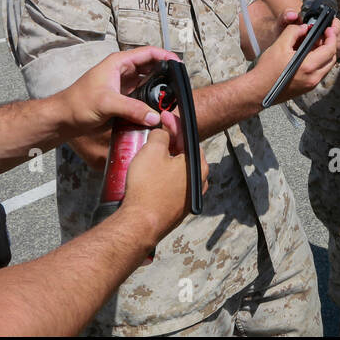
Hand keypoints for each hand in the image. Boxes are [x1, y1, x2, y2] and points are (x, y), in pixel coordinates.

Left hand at [57, 48, 180, 169]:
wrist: (63, 118)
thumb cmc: (78, 104)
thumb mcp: (107, 103)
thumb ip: (132, 109)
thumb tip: (155, 117)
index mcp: (118, 63)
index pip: (148, 53)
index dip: (165, 56)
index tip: (179, 65)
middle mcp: (122, 71)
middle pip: (150, 67)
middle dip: (165, 74)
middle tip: (179, 84)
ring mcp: (122, 85)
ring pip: (147, 83)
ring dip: (158, 89)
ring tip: (172, 96)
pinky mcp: (121, 98)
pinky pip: (141, 96)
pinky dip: (150, 100)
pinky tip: (158, 108)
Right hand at [121, 128, 208, 248]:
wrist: (140, 223)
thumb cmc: (148, 188)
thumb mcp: (152, 150)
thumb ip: (161, 135)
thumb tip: (163, 134)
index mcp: (197, 165)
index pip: (186, 137)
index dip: (173, 123)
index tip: (163, 116)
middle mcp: (198, 182)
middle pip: (184, 153)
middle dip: (170, 141)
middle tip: (156, 134)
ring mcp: (189, 197)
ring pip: (177, 170)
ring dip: (165, 159)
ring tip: (150, 153)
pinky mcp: (177, 208)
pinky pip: (171, 185)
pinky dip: (162, 176)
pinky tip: (149, 174)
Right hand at [253, 20, 338, 100]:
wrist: (258, 90)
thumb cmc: (267, 69)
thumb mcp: (279, 45)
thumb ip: (293, 32)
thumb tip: (304, 27)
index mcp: (308, 66)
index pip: (330, 49)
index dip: (331, 36)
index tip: (328, 29)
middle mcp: (313, 78)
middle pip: (332, 58)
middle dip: (330, 44)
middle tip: (323, 34)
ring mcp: (311, 84)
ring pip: (327, 66)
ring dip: (325, 53)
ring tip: (315, 43)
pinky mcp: (307, 87)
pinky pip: (320, 72)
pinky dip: (319, 61)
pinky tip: (309, 54)